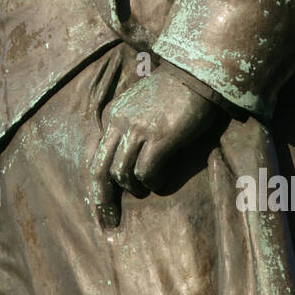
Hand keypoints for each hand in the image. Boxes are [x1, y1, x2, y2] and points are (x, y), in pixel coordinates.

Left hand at [91, 66, 220, 226]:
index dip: (98, 186)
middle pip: (100, 169)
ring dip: (136, 187)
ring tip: (150, 187)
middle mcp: (120, 123)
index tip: (102, 208)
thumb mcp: (142, 107)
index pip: (96, 157)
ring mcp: (139, 129)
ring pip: (123, 174)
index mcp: (114, 116)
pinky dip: (153, 182)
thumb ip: (130, 129)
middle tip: (110, 222)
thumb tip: (126, 164)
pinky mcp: (161, 136)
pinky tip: (162, 181)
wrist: (198, 72)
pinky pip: (147, 172)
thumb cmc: (175, 93)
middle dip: (103, 200)